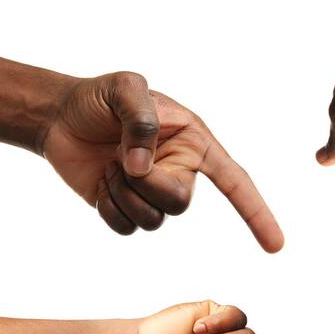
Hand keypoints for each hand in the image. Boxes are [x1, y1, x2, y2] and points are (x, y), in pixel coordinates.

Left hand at [41, 72, 282, 249]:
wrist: (58, 117)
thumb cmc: (97, 97)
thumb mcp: (123, 87)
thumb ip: (139, 120)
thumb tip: (143, 168)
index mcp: (194, 143)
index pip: (234, 182)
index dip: (257, 213)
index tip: (276, 246)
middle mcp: (181, 172)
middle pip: (181, 204)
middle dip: (147, 185)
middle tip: (121, 158)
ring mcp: (155, 194)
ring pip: (154, 221)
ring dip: (124, 194)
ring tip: (109, 166)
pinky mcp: (129, 209)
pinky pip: (127, 228)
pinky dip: (109, 208)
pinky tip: (102, 183)